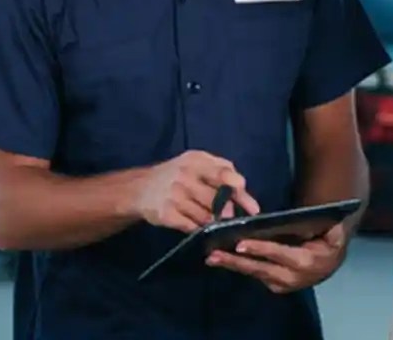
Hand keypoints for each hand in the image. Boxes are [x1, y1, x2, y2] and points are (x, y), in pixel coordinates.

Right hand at [133, 150, 260, 232]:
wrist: (140, 188)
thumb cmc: (176, 175)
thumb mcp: (196, 164)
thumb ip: (220, 171)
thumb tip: (242, 190)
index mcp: (196, 160)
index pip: (225, 175)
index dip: (240, 192)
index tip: (252, 208)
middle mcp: (185, 175)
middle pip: (217, 199)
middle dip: (228, 212)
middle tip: (232, 219)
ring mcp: (175, 195)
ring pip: (206, 216)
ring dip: (215, 223)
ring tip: (217, 225)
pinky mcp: (166, 214)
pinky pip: (192, 227)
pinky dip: (200, 231)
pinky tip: (203, 231)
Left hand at [205, 223, 346, 293]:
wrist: (332, 263)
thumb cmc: (330, 241)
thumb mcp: (333, 231)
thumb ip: (320, 225)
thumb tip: (304, 218)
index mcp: (305, 261)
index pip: (278, 253)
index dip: (260, 248)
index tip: (241, 244)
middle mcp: (291, 277)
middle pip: (259, 268)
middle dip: (236, 261)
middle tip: (214, 255)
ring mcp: (281, 284)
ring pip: (253, 273)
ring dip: (232, 265)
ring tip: (212, 257)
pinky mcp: (274, 285)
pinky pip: (255, 275)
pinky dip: (239, 266)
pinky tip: (223, 258)